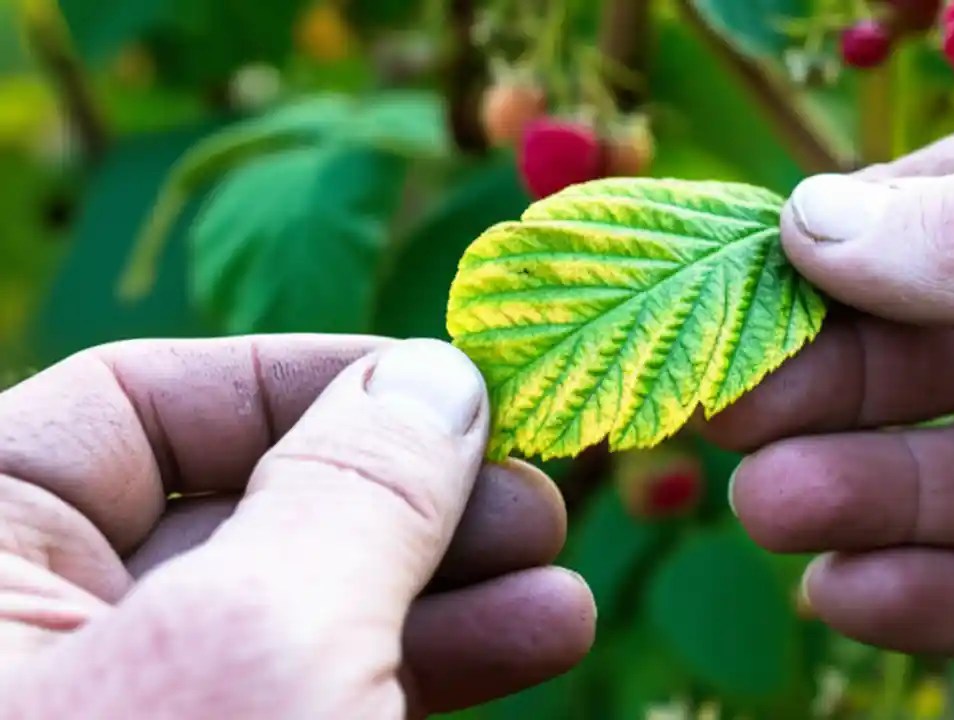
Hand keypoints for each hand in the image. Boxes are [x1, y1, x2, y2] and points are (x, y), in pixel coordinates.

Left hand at [0, 336, 594, 718]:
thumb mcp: (265, 638)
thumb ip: (354, 488)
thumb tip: (436, 376)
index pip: (124, 408)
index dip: (301, 379)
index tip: (449, 386)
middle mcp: (36, 641)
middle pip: (238, 510)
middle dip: (408, 496)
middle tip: (535, 491)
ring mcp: (132, 715)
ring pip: (300, 612)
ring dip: (449, 587)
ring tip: (561, 585)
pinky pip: (321, 693)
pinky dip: (430, 662)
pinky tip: (536, 635)